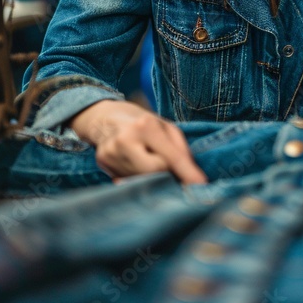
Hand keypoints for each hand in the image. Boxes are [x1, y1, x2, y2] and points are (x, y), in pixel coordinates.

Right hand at [70, 100, 207, 184]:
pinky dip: (137, 177)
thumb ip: (180, 150)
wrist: (106, 117)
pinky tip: (134, 163)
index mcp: (144, 126)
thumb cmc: (144, 122)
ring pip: (141, 179)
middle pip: (154, 173)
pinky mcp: (102, 163)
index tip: (200, 185)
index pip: (170, 157)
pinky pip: (127, 181)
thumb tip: (192, 178)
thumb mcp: (166, 127)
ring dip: (150, 176)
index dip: (186, 173)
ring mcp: (110, 152)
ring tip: (147, 159)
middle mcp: (125, 140)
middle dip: (166, 173)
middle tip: (168, 167)